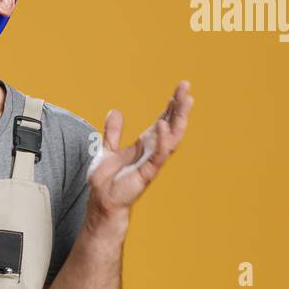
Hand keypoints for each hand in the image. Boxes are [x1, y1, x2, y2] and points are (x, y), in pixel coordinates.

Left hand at [85, 80, 194, 225]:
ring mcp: (152, 161)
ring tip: (184, 100)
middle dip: (180, 106)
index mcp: (145, 144)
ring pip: (172, 137)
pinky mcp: (147, 173)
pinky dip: (162, 140)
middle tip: (186, 87)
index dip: (171, 105)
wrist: (101, 201)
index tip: (180, 89)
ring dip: (179, 119)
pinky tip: (164, 125)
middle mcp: (152, 151)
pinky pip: (158, 155)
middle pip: (172, 124)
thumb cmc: (107, 180)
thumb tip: (115, 111)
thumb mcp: (107, 149)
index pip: (163, 120)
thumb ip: (112, 132)